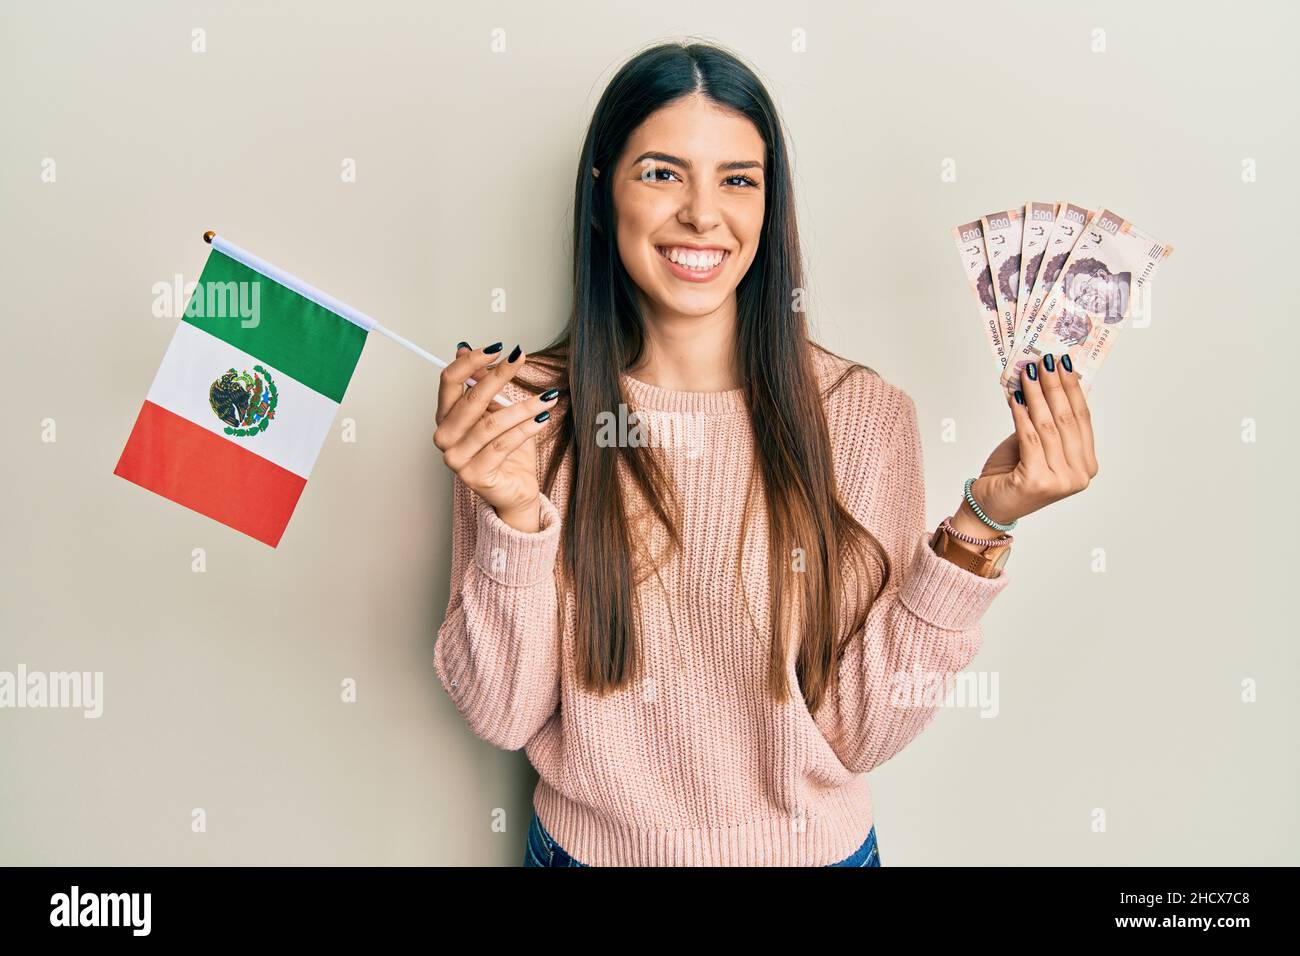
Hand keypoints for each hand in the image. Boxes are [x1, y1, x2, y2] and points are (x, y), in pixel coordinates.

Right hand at [433, 342, 559, 531]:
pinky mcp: (475, 475)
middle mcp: (444, 437)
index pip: (449, 381)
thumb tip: (465, 349)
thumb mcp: (494, 411)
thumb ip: (480, 384)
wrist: (513, 490)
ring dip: (523, 406)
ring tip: (547, 397)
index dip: (472, 361)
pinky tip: (544, 417)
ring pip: (492, 423)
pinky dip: (527, 429)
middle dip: (499, 375)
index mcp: (445, 417)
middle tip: (521, 358)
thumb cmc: (504, 451)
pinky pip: (503, 445)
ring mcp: (456, 458)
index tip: (498, 348)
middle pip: (471, 399)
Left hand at [966, 352, 1098, 526]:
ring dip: (1036, 395)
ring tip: (1028, 373)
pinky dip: (1022, 415)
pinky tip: (1016, 398)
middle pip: (1066, 419)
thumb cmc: (1013, 474)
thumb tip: (1046, 379)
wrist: (990, 506)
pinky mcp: (1037, 482)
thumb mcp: (1036, 444)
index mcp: (1087, 465)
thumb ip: (1047, 421)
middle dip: (1055, 385)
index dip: (1072, 388)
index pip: (1082, 418)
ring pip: (1048, 426)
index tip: (1063, 362)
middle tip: (1045, 360)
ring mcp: (1061, 481)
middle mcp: (1079, 476)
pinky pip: (1030, 439)